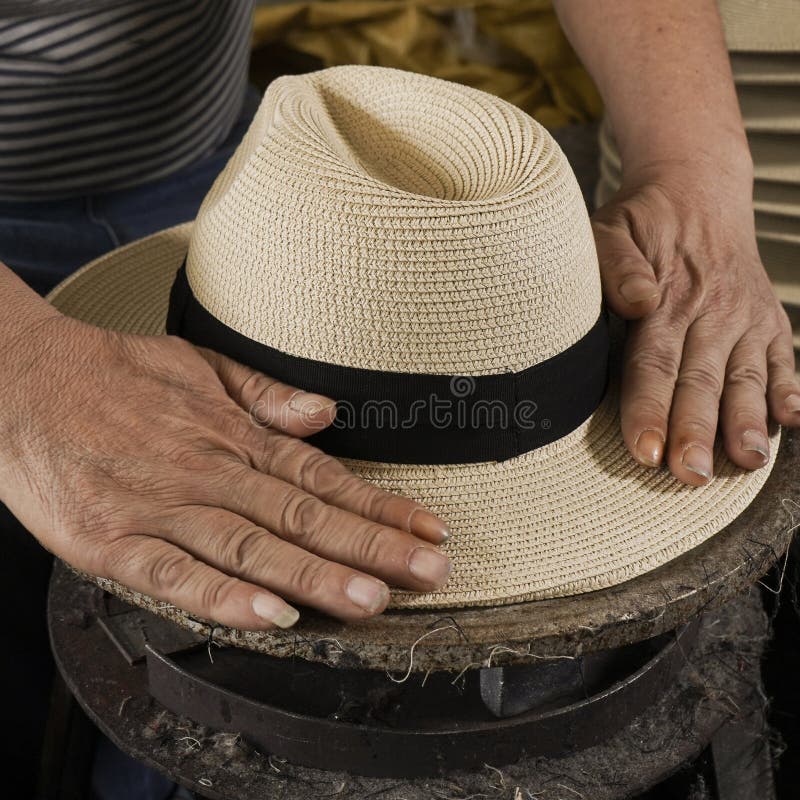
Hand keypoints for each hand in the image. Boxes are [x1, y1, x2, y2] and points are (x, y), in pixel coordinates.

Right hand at [0, 315, 451, 628]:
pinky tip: (271, 615)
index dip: (379, 507)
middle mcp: (208, 472)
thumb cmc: (116, 376)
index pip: (322, 478)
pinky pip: (176, 574)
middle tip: (427, 573)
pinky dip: (224, 596)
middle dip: (371, 547)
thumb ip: (264, 395)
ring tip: (370, 600)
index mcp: (232, 436)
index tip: (427, 530)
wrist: (21, 382)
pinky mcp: (114, 542)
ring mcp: (162, 509)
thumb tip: (325, 414)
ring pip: (252, 547)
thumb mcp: (198, 366)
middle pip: (302, 516)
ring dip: (315, 575)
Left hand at [592, 158, 799, 484]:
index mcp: (667, 297)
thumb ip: (614, 264)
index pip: (654, 362)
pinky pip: (784, 358)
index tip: (645, 450)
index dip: (649, 408)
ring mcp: (745, 318)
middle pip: (700, 380)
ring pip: (745, 377)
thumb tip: (634, 301)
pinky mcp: (768, 321)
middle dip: (695, 431)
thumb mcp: (610, 229)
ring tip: (745, 462)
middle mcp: (711, 311)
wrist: (699, 191)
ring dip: (745, 422)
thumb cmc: (642, 221)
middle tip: (691, 475)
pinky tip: (794, 421)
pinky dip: (791, 389)